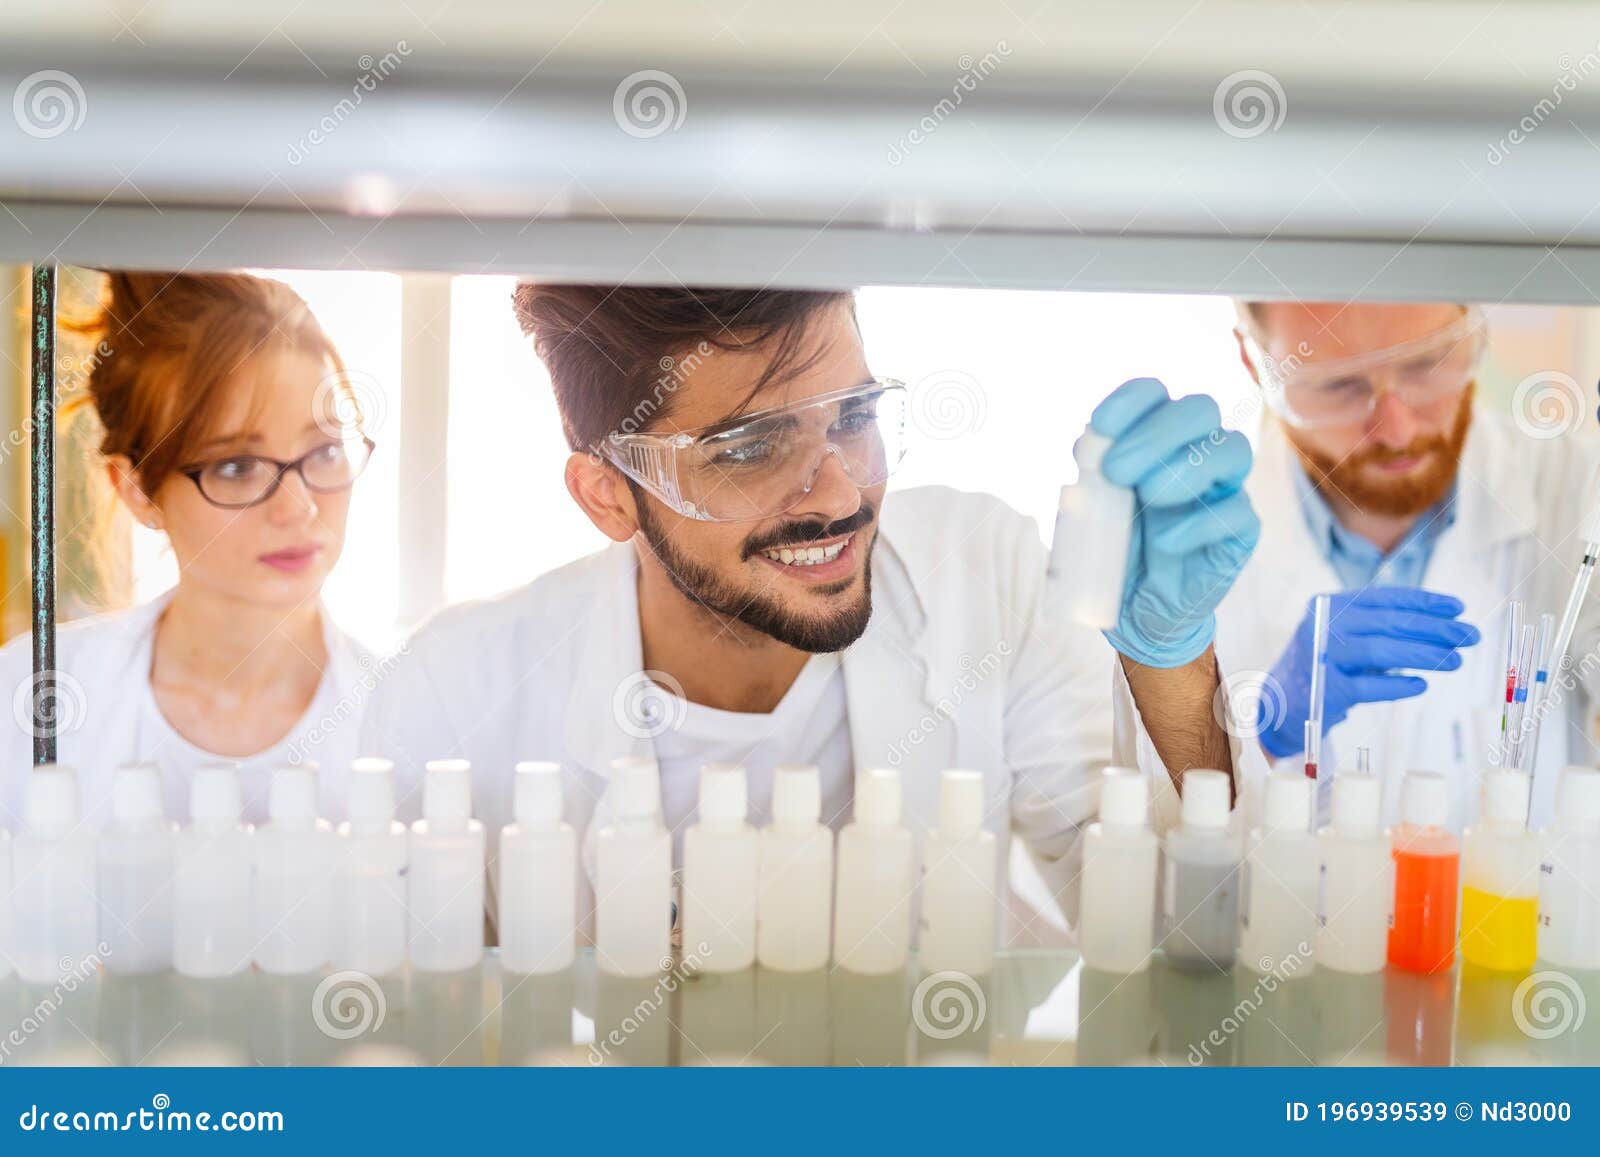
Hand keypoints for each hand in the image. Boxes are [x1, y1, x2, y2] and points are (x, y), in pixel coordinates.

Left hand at [1093, 378, 1259, 667]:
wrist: (1132, 606)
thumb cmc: (1113, 545)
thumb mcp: (1091, 507)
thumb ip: (1090, 474)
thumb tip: (1089, 446)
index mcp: (1156, 436)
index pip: (1155, 393)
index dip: (1130, 401)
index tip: (1099, 427)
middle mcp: (1197, 451)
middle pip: (1200, 409)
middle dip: (1156, 434)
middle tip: (1115, 471)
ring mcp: (1224, 488)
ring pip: (1233, 449)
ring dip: (1184, 468)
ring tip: (1146, 498)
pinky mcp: (1240, 531)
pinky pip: (1238, 512)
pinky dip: (1197, 524)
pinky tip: (1165, 542)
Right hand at [1258, 586, 1480, 758]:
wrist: (1278, 704)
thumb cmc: (1322, 666)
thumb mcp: (1344, 636)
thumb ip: (1379, 627)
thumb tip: (1442, 623)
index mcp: (1329, 605)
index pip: (1385, 598)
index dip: (1425, 602)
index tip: (1458, 608)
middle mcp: (1323, 625)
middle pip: (1389, 623)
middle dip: (1436, 629)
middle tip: (1470, 636)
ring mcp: (1322, 657)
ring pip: (1381, 651)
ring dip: (1424, 655)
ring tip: (1455, 660)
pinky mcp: (1325, 689)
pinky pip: (1370, 687)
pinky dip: (1399, 686)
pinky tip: (1421, 685)